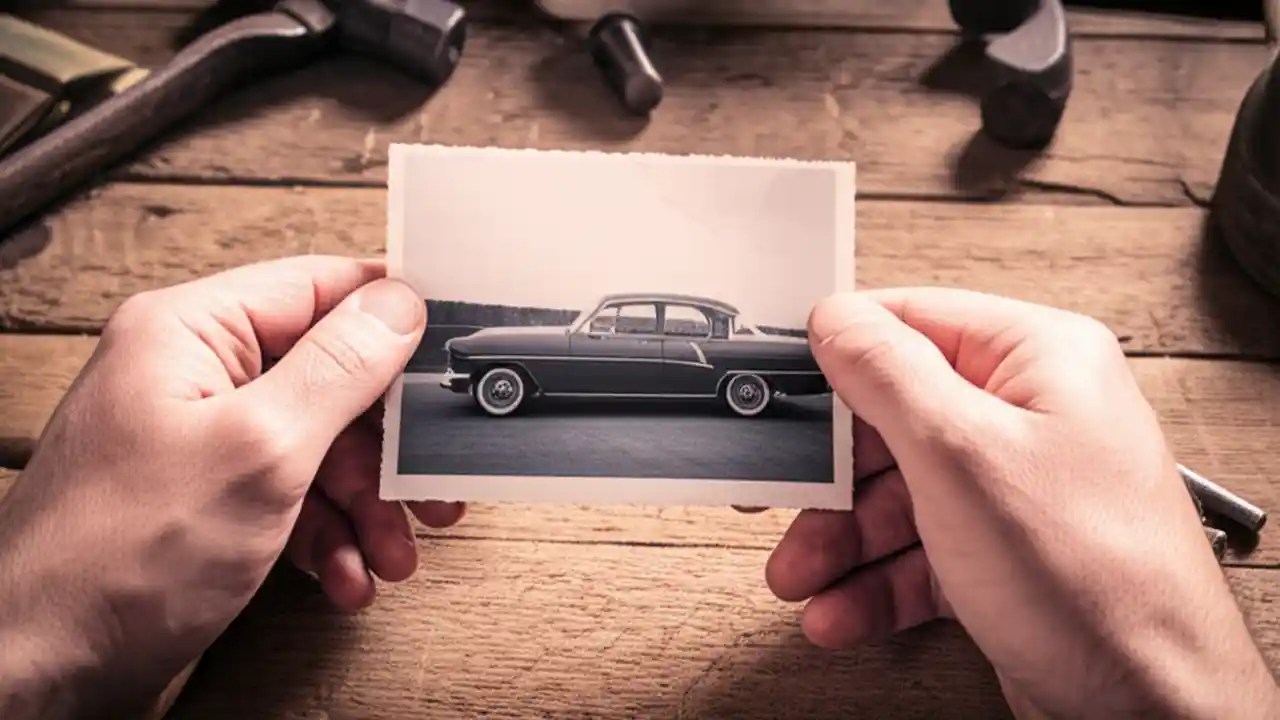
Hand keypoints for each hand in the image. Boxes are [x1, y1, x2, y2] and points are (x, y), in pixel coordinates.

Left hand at [0, 256, 462, 718]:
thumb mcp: (260, 452)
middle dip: (385, 448)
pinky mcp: (206, 499)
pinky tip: (345, 577)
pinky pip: (290, 498)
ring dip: (365, 507)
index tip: (452, 347)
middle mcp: (196, 376)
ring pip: (319, 448)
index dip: (393, 315)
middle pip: (329, 380)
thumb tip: (398, 304)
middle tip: (432, 487)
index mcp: (192, 333)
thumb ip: (338, 370)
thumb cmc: (117, 557)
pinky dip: (326, 539)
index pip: (317, 288)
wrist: (37, 670)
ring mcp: (201, 440)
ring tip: (393, 554)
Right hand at [765, 288, 1277, 718]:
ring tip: (803, 578)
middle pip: (893, 419)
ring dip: (840, 542)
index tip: (782, 385)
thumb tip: (834, 318)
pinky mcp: (1004, 556)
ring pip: (898, 495)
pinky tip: (841, 611)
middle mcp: (1031, 417)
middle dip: (831, 477)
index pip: (913, 322)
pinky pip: (919, 552)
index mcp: (1039, 361)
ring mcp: (1016, 490)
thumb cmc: (1095, 580)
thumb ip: (888, 375)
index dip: (838, 354)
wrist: (1153, 712)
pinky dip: (874, 583)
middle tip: (778, 501)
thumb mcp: (962, 455)